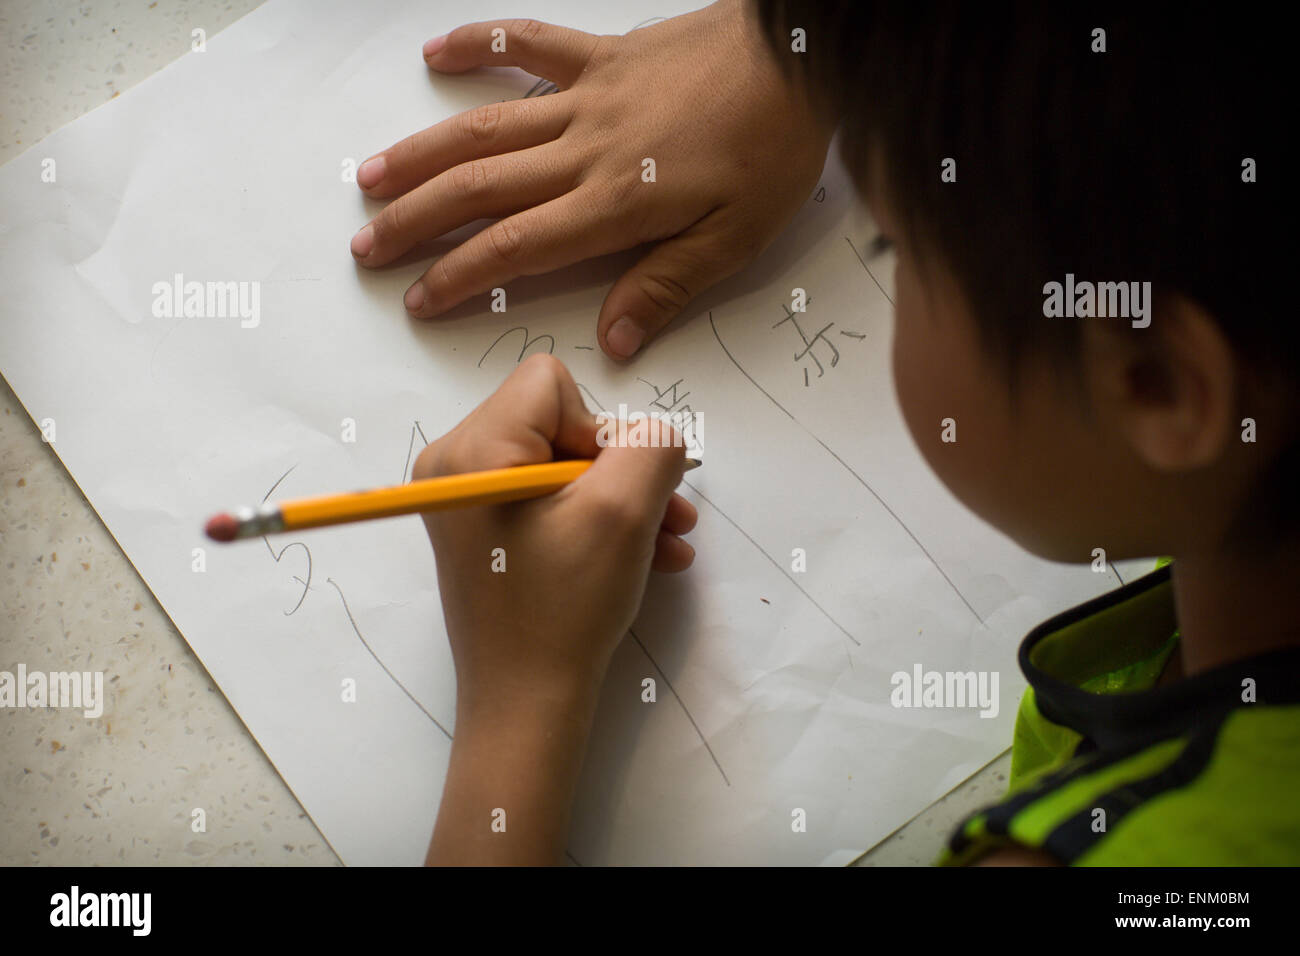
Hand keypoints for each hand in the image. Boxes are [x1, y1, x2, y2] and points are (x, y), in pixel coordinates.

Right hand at [351, 0, 832, 359]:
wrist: (800, 58)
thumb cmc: (773, 150)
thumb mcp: (734, 240)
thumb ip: (665, 287)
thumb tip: (613, 341)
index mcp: (615, 204)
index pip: (517, 249)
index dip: (460, 277)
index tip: (418, 299)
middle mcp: (586, 150)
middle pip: (481, 190)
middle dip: (416, 222)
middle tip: (367, 247)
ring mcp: (588, 97)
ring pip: (485, 127)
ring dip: (422, 154)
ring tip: (370, 176)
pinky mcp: (602, 56)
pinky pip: (529, 44)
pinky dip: (480, 45)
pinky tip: (435, 55)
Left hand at [415, 353, 695, 701]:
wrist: (526, 703)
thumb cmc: (563, 609)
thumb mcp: (623, 513)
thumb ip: (651, 447)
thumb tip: (655, 434)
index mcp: (471, 450)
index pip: (551, 384)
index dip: (599, 430)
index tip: (613, 493)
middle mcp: (455, 464)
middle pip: (559, 423)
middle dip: (620, 471)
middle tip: (665, 518)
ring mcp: (466, 500)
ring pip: (563, 464)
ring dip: (621, 499)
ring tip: (665, 542)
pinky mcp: (483, 530)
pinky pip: (549, 498)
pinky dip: (597, 521)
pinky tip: (642, 556)